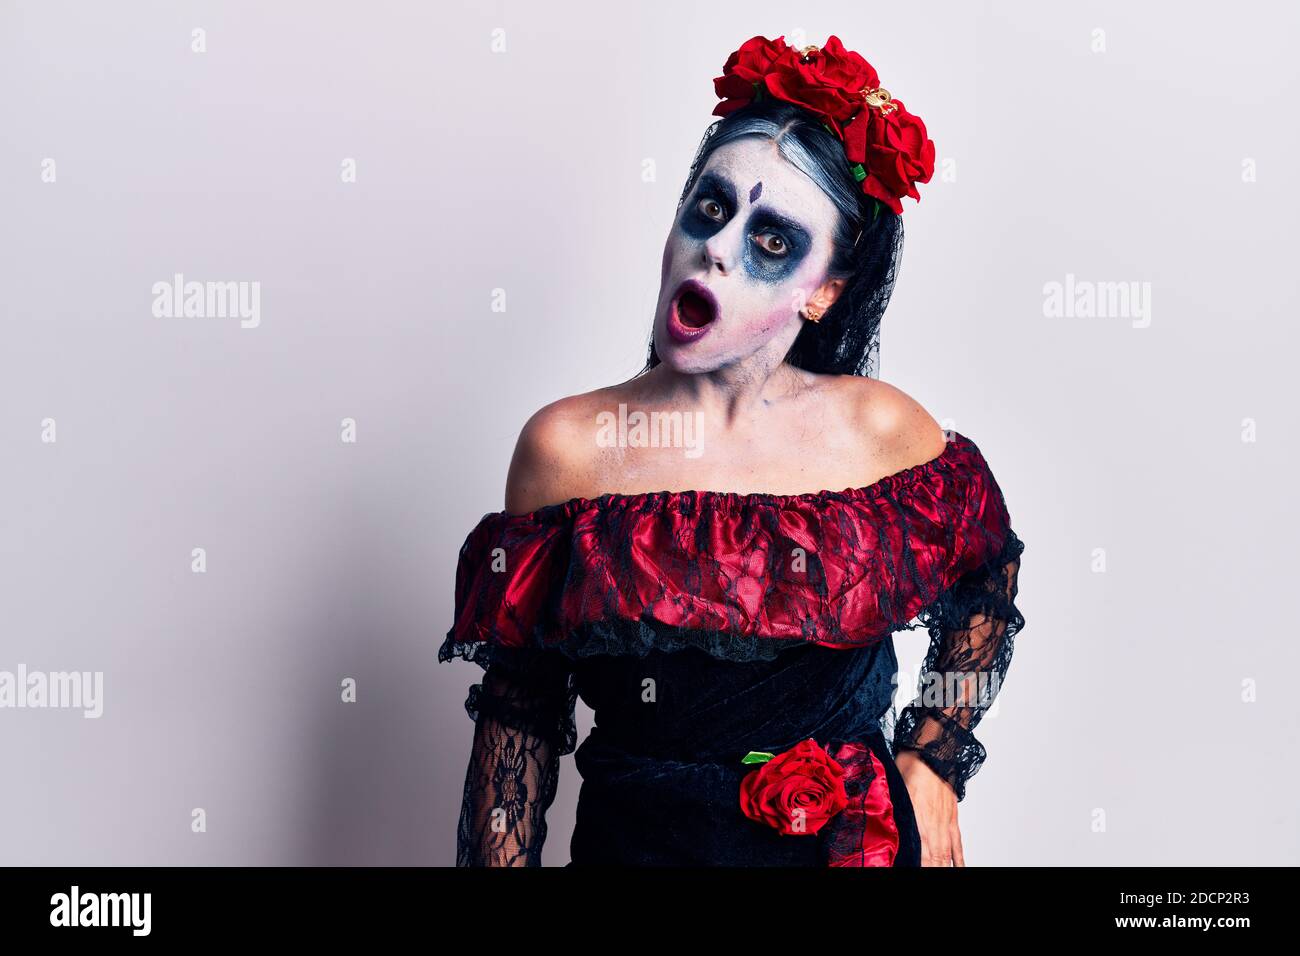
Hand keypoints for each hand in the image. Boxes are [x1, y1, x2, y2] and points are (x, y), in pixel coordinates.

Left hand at [895, 750, 962, 865]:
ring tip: (938, 876)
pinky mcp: (952, 820)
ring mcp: (945, 825)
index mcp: (916, 820)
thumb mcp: (894, 788)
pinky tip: (958, 869)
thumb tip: (886, 828)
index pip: (916, 853)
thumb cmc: (910, 765)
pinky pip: (958, 846)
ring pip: (945, 856)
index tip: (906, 868)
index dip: (913, 864)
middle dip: (928, 869)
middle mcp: (933, 826)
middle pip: (932, 859)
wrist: (932, 751)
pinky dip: (959, 860)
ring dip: (941, 868)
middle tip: (920, 876)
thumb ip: (894, 812)